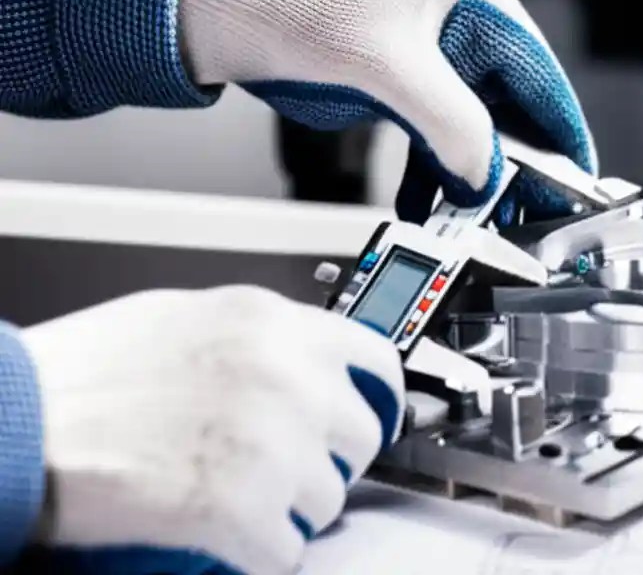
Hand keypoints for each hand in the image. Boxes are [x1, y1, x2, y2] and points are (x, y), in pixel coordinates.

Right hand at [15, 286, 403, 574]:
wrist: (13, 428)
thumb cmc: (77, 379)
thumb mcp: (178, 321)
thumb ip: (253, 337)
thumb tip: (298, 357)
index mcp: (268, 322)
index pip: (376, 358)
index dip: (373, 395)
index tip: (368, 414)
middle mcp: (283, 376)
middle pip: (362, 435)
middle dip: (329, 459)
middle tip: (287, 470)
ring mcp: (269, 445)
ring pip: (330, 499)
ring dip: (292, 510)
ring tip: (237, 501)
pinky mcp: (242, 511)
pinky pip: (288, 552)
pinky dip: (262, 556)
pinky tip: (226, 540)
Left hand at [178, 0, 595, 223]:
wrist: (222, 16)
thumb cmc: (294, 8)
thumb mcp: (388, 71)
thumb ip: (453, 128)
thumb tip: (491, 178)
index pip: (540, 73)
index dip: (563, 133)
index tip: (579, 184)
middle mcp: (461, 18)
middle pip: (512, 106)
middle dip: (515, 164)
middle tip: (526, 213)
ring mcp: (433, 51)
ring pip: (475, 128)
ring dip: (471, 175)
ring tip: (475, 218)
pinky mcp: (404, 80)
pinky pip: (437, 137)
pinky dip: (436, 173)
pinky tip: (430, 204)